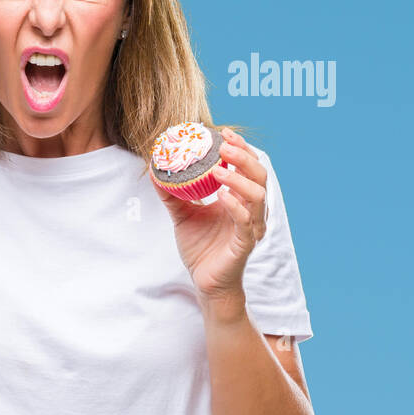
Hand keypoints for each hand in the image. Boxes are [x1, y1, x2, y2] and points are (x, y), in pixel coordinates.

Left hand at [151, 128, 267, 303]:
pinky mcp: (244, 244)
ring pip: (258, 195)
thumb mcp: (182, 215)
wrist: (205, 281)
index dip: (239, 148)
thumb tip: (155, 170)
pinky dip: (236, 206)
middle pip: (259, 175)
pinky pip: (246, 221)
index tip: (223, 133)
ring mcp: (250, 226)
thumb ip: (172, 194)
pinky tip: (222, 196)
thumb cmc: (200, 248)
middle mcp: (250, 210)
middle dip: (244, 157)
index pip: (247, 167)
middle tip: (224, 146)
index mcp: (239, 199)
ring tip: (219, 169)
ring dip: (239, 179)